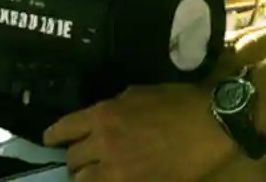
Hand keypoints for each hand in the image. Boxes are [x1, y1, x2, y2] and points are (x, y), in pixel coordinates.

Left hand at [43, 83, 237, 181]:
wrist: (212, 125)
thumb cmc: (180, 102)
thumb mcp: (140, 93)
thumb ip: (115, 106)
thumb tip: (103, 118)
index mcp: (103, 116)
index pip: (62, 130)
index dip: (54, 137)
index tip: (52, 140)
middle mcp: (104, 144)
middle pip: (72, 160)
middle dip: (76, 158)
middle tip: (84, 158)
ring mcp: (119, 171)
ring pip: (83, 181)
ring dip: (88, 176)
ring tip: (98, 174)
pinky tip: (114, 179)